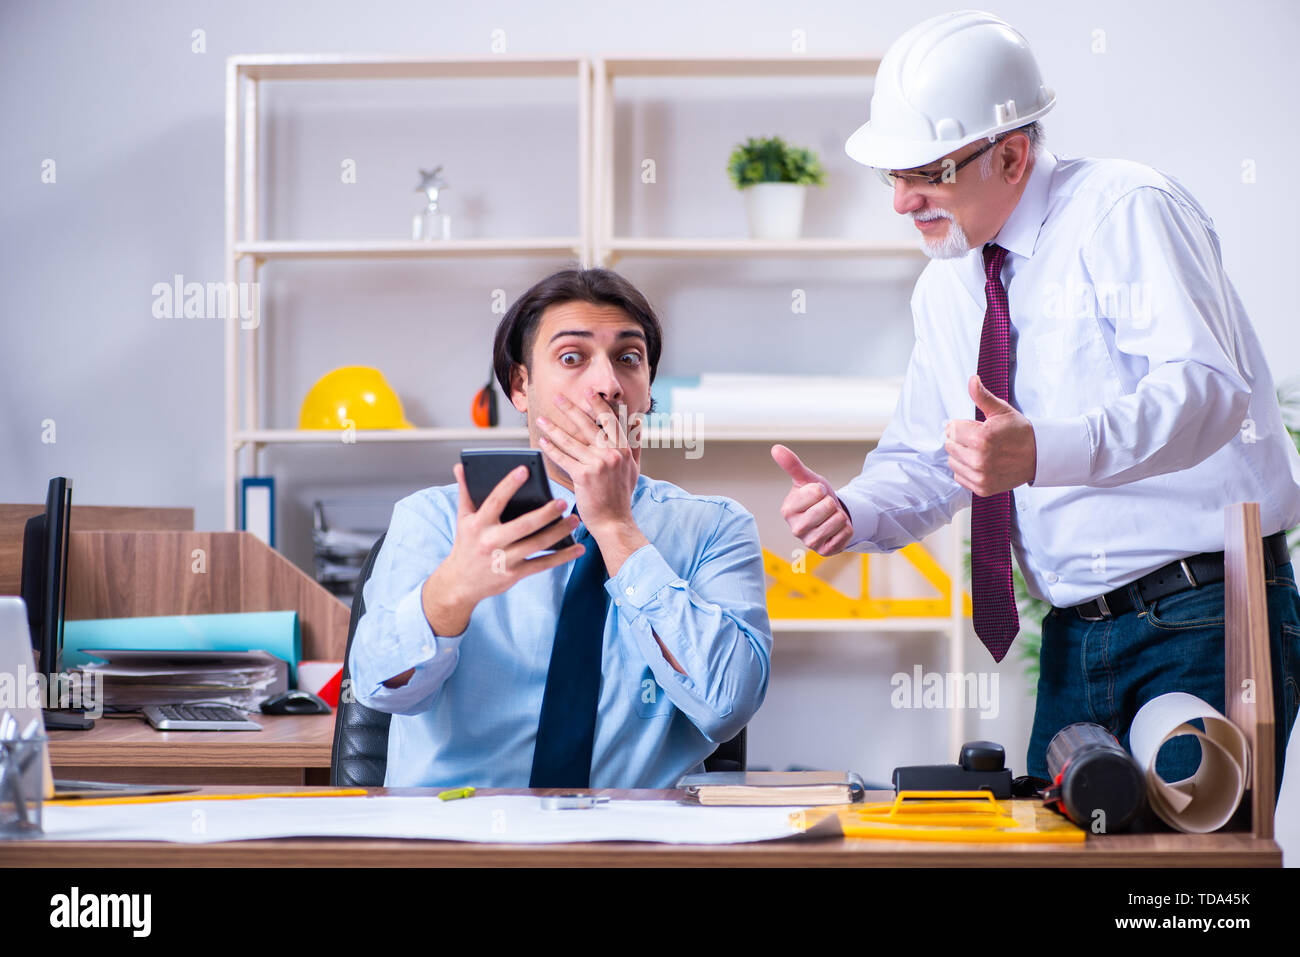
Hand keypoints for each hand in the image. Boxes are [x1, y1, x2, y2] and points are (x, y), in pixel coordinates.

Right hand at [433, 462, 583, 610]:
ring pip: (536, 544)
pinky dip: (562, 557)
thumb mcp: (463, 519)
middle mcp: (491, 542)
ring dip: (559, 532)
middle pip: (523, 525)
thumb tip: (461, 466)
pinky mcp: (515, 574)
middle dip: (545, 514)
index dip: (509, 485)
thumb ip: (465, 492)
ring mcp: (504, 560)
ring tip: (574, 520)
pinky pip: (542, 564)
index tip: (525, 469)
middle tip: (563, 501)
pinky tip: (578, 548)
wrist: (461, 584)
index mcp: (478, 524)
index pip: (495, 501)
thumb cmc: (466, 544)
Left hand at [536, 387, 639, 534]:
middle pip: (588, 425)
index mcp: (623, 449)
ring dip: (553, 428)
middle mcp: (611, 453)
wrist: (614, 521)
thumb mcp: (634, 468)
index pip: (610, 421)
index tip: (589, 393)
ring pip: (571, 440)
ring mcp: (597, 464)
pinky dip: (551, 449)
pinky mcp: (583, 475)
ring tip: (541, 419)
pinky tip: (542, 441)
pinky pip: (563, 458)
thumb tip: (638, 423)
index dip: (598, 405)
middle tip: (558, 397)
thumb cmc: (621, 496)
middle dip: (571, 409)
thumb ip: (635, 444)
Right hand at [771, 444, 853, 554]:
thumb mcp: (806, 479)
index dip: (822, 490)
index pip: (816, 492)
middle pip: (828, 507)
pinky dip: (846, 528)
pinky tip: (836, 529)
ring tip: (830, 517)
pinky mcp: (825, 552)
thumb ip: (792, 464)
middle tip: (825, 507)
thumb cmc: (816, 496)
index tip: (816, 494)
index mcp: (787, 510)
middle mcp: (795, 529)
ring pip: (838, 520)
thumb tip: (775, 447)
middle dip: (832, 503)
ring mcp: (810, 543)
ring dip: (840, 516)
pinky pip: (846, 534)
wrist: (830, 516)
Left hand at [944, 374, 1037, 496]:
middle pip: (949, 445)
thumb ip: (982, 396)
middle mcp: (979, 459)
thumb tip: (972, 380)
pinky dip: (966, 469)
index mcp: (982, 438)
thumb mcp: (1001, 410)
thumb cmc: (1019, 432)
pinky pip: (959, 476)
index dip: (960, 425)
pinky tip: (980, 463)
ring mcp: (981, 476)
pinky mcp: (982, 488)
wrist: (1038, 456)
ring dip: (961, 455)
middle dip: (960, 439)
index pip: (951, 429)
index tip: (973, 426)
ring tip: (979, 451)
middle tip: (978, 438)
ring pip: (952, 461)